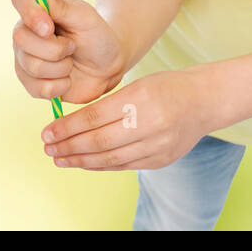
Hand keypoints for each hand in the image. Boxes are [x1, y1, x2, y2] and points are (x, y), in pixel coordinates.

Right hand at [10, 0, 125, 106]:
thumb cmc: (96, 36)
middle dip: (55, 48)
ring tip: (71, 61)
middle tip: (72, 46)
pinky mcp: (29, 82)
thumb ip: (61, 6)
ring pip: (31, 65)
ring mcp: (24, 57)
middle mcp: (26, 30)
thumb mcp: (85, 17)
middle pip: (20, 38)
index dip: (30, 12)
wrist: (106, 68)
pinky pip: (37, 88)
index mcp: (39, 7)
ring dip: (61, 67)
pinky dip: (60, 86)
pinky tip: (67, 79)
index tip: (49, 27)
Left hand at [39, 70, 209, 170]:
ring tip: (60, 159)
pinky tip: (85, 163)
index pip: (95, 117)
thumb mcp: (138, 84)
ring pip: (110, 158)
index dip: (67, 127)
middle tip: (47, 148)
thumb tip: (72, 123)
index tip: (46, 132)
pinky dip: (101, 165)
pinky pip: (124, 166)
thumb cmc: (167, 87)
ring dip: (81, 160)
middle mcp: (150, 124)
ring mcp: (157, 145)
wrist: (205, 101)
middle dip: (69, 146)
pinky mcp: (161, 160)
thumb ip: (109, 104)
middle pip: (99, 141)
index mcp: (140, 97)